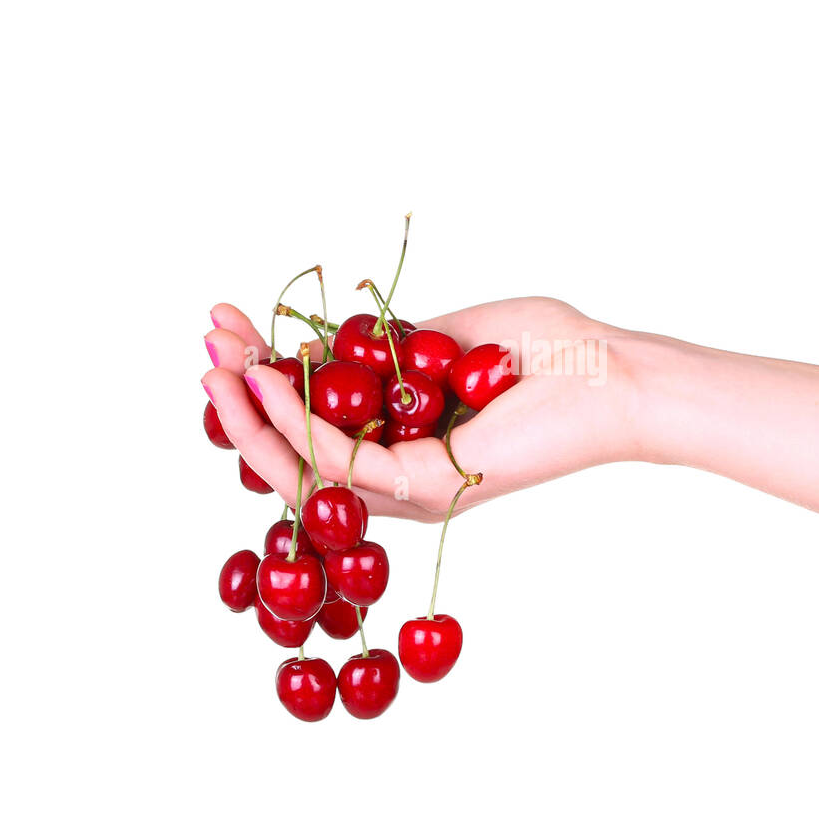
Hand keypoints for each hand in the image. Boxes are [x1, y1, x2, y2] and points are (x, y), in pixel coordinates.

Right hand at [202, 297, 638, 520]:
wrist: (612, 374)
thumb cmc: (547, 353)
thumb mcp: (445, 338)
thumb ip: (382, 349)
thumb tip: (318, 344)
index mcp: (406, 446)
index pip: (313, 429)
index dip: (264, 385)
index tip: (232, 329)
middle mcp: (401, 479)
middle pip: (295, 455)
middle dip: (240, 400)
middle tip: (207, 343)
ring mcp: (413, 490)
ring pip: (303, 466)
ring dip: (249, 413)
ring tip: (215, 358)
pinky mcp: (428, 486)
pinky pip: (339, 458)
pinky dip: (294, 420)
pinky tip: (265, 376)